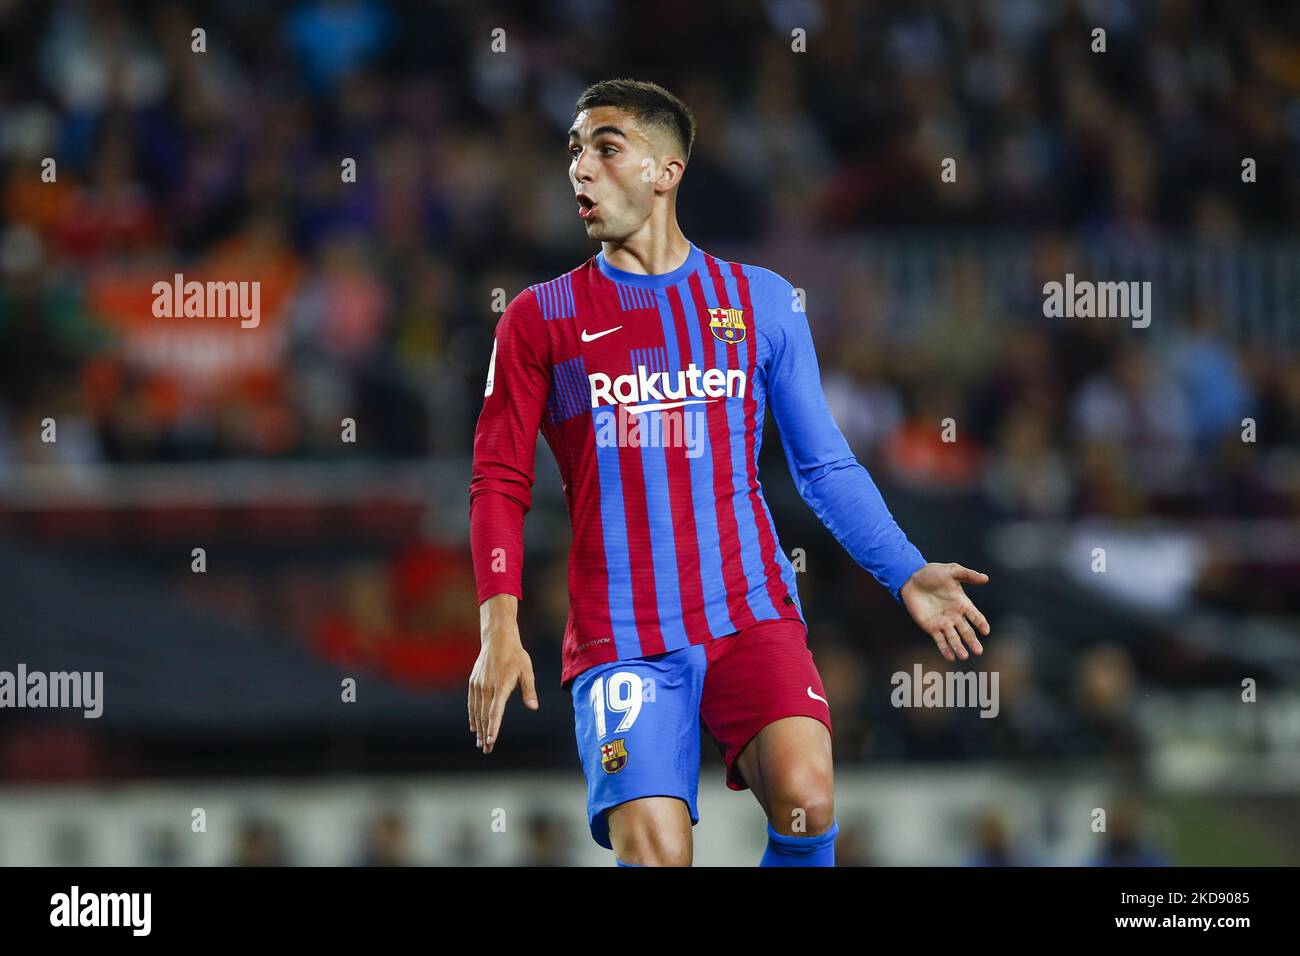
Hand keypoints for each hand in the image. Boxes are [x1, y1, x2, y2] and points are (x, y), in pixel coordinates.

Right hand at [469, 596, 537, 753]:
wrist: (498, 639)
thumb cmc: (516, 656)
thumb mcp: (527, 671)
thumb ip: (529, 690)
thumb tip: (533, 707)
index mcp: (501, 687)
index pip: (495, 712)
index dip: (493, 728)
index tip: (491, 741)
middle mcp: (487, 688)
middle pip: (484, 716)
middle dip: (486, 734)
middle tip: (486, 750)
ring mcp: (478, 685)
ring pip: (476, 711)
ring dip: (478, 728)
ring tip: (480, 742)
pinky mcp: (473, 682)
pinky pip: (471, 703)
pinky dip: (472, 715)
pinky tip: (474, 726)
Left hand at [900, 562, 989, 661]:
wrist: (911, 577)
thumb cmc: (932, 572)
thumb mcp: (951, 571)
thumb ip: (968, 575)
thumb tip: (986, 578)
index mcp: (962, 603)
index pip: (975, 616)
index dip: (981, 623)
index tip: (986, 631)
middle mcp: (954, 615)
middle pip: (966, 630)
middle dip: (972, 641)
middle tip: (979, 651)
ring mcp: (942, 622)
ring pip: (953, 637)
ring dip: (959, 647)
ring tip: (964, 656)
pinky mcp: (930, 626)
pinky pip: (939, 639)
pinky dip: (945, 649)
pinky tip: (950, 657)